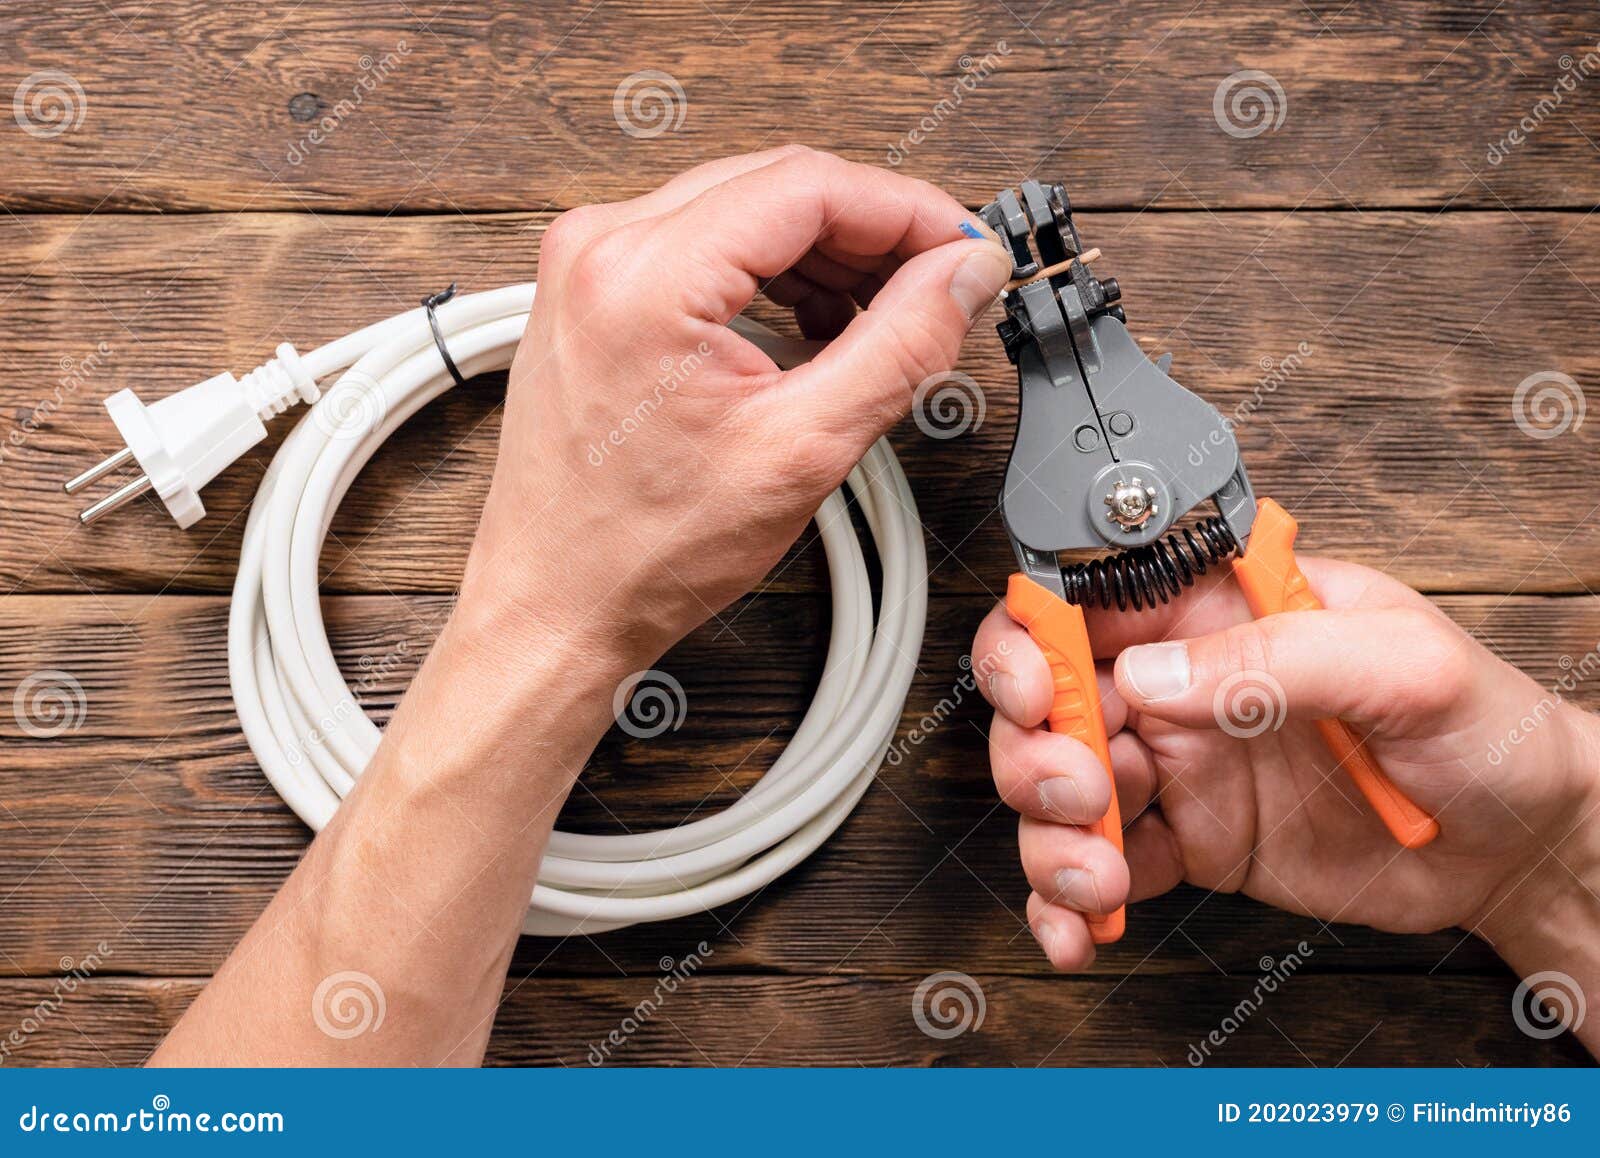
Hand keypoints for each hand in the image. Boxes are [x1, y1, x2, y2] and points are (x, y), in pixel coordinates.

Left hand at [454, 146, 1010, 675]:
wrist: (559, 603)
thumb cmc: (645, 551)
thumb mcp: (802, 448)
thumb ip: (901, 344)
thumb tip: (962, 274)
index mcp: (644, 274)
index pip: (809, 185)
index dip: (908, 210)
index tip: (966, 247)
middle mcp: (603, 247)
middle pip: (778, 185)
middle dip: (873, 229)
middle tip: (943, 281)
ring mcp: (588, 265)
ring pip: (745, 208)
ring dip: (826, 251)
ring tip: (883, 315)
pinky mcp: (591, 291)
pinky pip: (704, 244)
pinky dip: (772, 272)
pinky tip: (815, 323)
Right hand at [975, 555, 1599, 1003]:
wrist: (1524, 849)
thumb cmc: (1486, 728)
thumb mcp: (1405, 664)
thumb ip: (1275, 657)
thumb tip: (1147, 674)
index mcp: (1221, 612)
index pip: (1091, 601)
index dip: (1033, 639)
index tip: (1035, 694)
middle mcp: (1184, 685)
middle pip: (1051, 702)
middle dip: (1036, 753)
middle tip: (1082, 796)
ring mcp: (1180, 767)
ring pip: (1061, 791)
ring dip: (1050, 839)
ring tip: (1098, 880)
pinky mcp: (1188, 843)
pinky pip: (1104, 866)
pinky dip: (1069, 903)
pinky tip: (1078, 931)